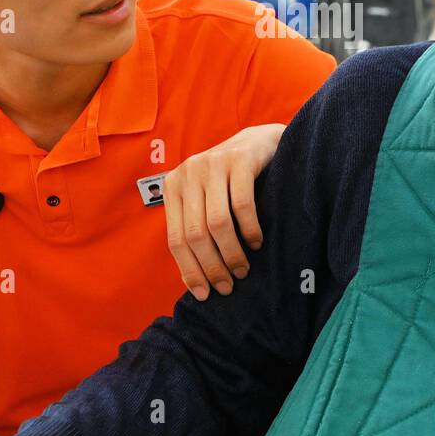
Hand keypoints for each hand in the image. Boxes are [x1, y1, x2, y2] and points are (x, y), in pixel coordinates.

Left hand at [163, 123, 285, 300]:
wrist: (260, 141)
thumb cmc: (231, 180)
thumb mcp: (205, 199)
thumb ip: (195, 227)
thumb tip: (192, 280)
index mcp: (174, 185)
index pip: (175, 238)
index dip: (189, 270)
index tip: (204, 293)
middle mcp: (188, 172)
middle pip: (195, 234)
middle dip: (212, 266)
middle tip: (228, 286)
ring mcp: (213, 164)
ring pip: (217, 223)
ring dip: (231, 253)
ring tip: (243, 269)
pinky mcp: (238, 160)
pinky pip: (241, 205)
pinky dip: (249, 230)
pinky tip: (256, 242)